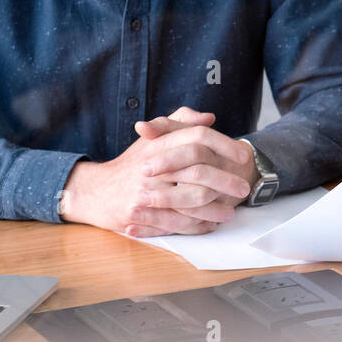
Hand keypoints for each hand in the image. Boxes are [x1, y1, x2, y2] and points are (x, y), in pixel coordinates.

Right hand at [60, 107, 254, 236]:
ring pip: (191, 198)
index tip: (242, 156)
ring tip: (232, 209)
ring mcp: (146, 191)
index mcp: (158, 143)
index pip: (197, 137)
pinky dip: (199, 223)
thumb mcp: (153, 138)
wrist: (96, 191)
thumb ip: (180, 122)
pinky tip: (212, 223)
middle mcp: (153, 165)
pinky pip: (178, 221)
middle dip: (226, 180)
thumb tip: (209, 118)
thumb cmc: (132, 164)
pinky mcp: (142, 214)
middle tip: (244, 187)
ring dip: (216, 206)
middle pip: (199, 170)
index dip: (224, 145)